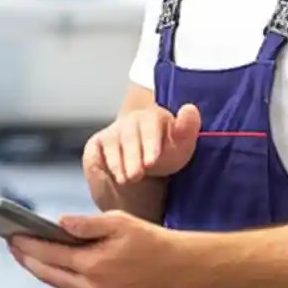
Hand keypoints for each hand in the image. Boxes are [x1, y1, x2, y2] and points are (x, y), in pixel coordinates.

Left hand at [9, 211, 175, 287]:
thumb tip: (59, 223)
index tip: (13, 236)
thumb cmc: (148, 240)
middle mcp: (93, 287)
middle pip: (49, 274)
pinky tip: (52, 264)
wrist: (175, 265)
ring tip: (26, 253)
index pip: (51, 254)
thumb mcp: (118, 222)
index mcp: (95, 265)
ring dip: (41, 269)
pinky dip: (59, 276)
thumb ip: (87, 224)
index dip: (29, 245)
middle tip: (12, 244)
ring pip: (59, 284)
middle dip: (27, 259)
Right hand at [84, 103, 200, 183]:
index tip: (152, 161)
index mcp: (153, 116)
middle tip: (136, 176)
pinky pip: (98, 151)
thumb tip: (189, 108)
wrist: (144, 163)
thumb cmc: (165, 152)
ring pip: (113, 143)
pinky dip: (106, 163)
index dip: (150, 143)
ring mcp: (113, 131)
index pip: (150, 125)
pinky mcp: (98, 142)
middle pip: (129, 136)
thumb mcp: (182, 146)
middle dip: (132, 157)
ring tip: (126, 179)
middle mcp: (130, 121)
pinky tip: (115, 175)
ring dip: (119, 163)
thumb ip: (188, 128)